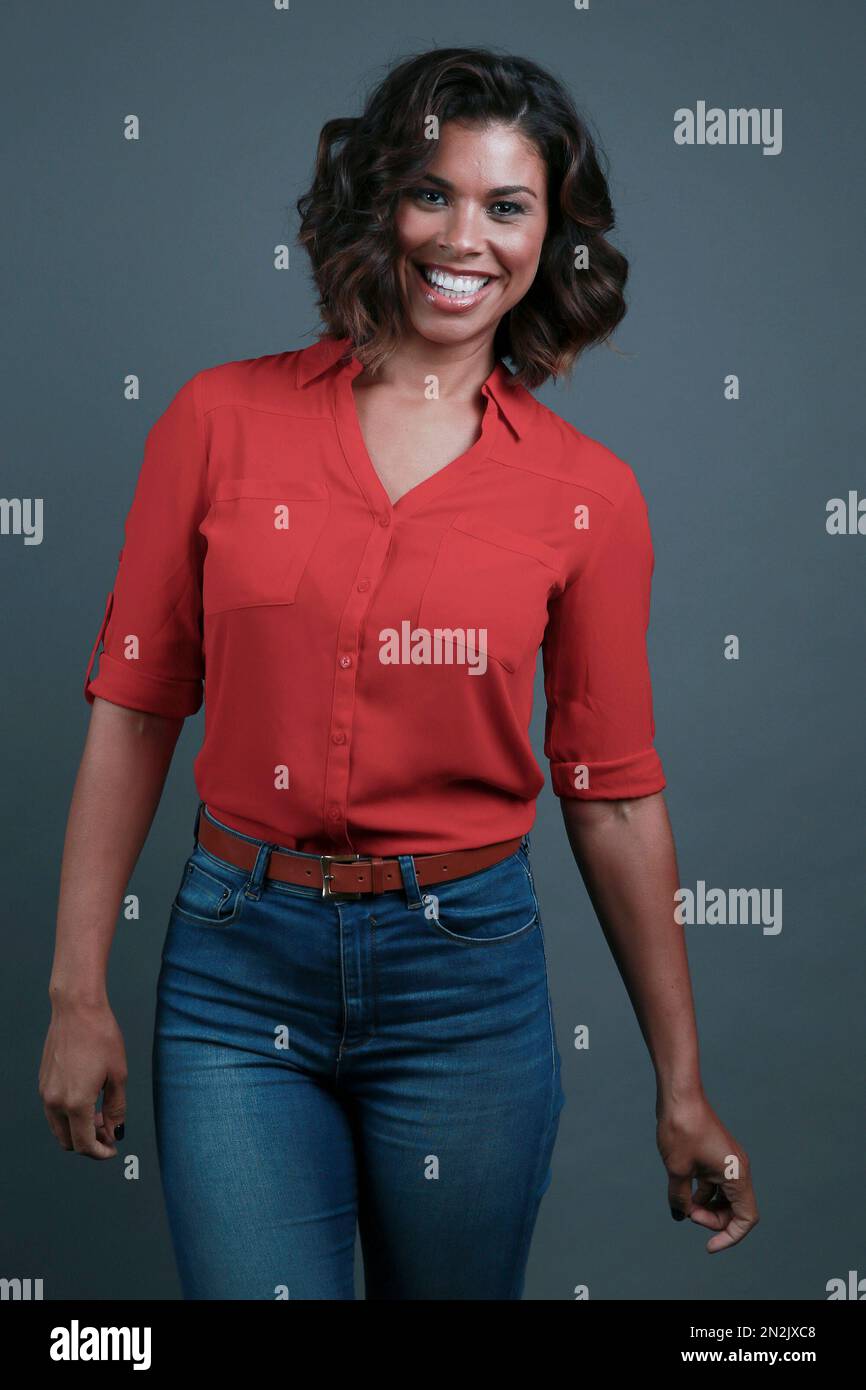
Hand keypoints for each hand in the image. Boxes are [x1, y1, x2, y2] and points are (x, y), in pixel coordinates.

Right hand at [39, 997, 127, 1158]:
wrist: (77, 1009)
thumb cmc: (100, 1036)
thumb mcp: (118, 1074)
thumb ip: (116, 1108)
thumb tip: (115, 1130)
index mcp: (75, 1103)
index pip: (84, 1144)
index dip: (100, 1153)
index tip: (112, 1150)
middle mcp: (55, 1101)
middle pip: (68, 1141)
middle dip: (90, 1143)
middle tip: (109, 1132)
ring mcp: (46, 1092)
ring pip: (59, 1127)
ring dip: (78, 1129)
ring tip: (100, 1114)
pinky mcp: (43, 1083)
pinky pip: (54, 1111)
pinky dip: (69, 1115)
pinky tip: (87, 1100)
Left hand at [656, 1090, 758, 1250]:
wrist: (679, 1094)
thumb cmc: (681, 1129)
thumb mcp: (677, 1170)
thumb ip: (680, 1198)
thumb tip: (680, 1214)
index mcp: (737, 1175)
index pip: (745, 1219)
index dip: (729, 1237)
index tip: (708, 1246)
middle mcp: (737, 1169)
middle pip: (734, 1210)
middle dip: (712, 1219)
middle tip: (686, 1213)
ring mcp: (726, 1161)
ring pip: (722, 1197)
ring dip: (704, 1206)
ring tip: (682, 1201)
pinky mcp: (715, 1154)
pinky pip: (714, 1183)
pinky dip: (700, 1191)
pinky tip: (681, 1190)